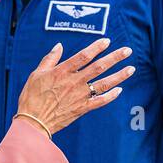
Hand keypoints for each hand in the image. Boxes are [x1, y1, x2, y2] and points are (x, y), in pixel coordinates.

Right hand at [15, 38, 133, 134]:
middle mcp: (74, 82)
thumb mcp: (36, 74)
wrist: (33, 121)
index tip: (107, 41)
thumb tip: (59, 46)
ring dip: (119, 76)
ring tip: (131, 68)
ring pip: (104, 83)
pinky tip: (119, 90)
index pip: (83, 56)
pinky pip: (100, 101)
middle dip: (115, 58)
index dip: (96, 47)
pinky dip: (110, 96)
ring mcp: (79, 96)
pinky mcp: (81, 108)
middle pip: (99, 67)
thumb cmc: (31, 96)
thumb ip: (49, 59)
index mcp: (62, 71)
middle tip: (127, 50)